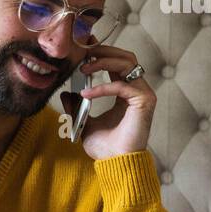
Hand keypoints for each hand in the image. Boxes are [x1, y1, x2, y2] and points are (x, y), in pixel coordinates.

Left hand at [58, 45, 154, 159]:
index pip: (117, 63)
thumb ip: (76, 107)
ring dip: (103, 62)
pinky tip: (86, 93)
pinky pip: (121, 86)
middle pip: (125, 56)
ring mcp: (143, 94)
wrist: (116, 163)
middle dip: (103, 51)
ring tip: (83, 68)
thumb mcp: (84, 123)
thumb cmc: (105, 147)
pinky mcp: (144, 101)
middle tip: (84, 53)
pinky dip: (102, 87)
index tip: (84, 48)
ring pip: (127, 64)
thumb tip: (65, 93)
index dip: (102, 52)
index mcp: (125, 92)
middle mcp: (136, 90)